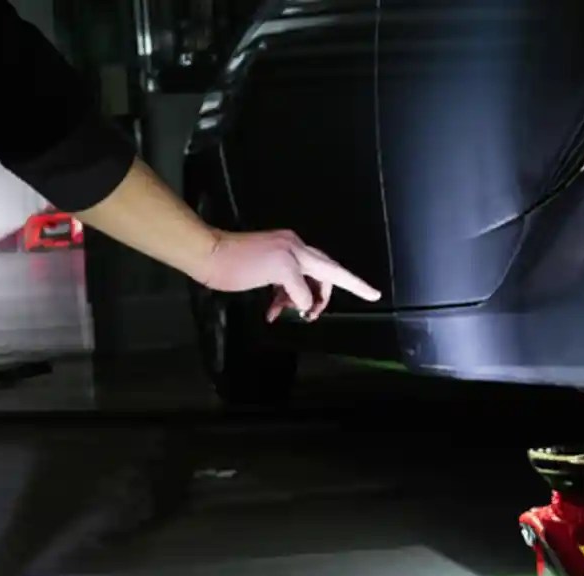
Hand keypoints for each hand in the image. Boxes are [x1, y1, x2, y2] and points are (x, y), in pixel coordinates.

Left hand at [199, 228, 380, 321]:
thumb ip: (298, 289)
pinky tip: (272, 311)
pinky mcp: (267, 263)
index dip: (356, 284)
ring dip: (298, 301)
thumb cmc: (240, 263)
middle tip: (311, 317)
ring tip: (286, 315)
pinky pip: (286, 282)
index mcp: (300, 251)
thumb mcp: (276, 274)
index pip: (334, 271)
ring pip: (302, 282)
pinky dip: (283, 298)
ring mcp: (281, 255)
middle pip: (322, 277)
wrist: (208, 254)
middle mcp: (295, 250)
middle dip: (321, 297)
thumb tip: (305, 303)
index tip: (374, 294)